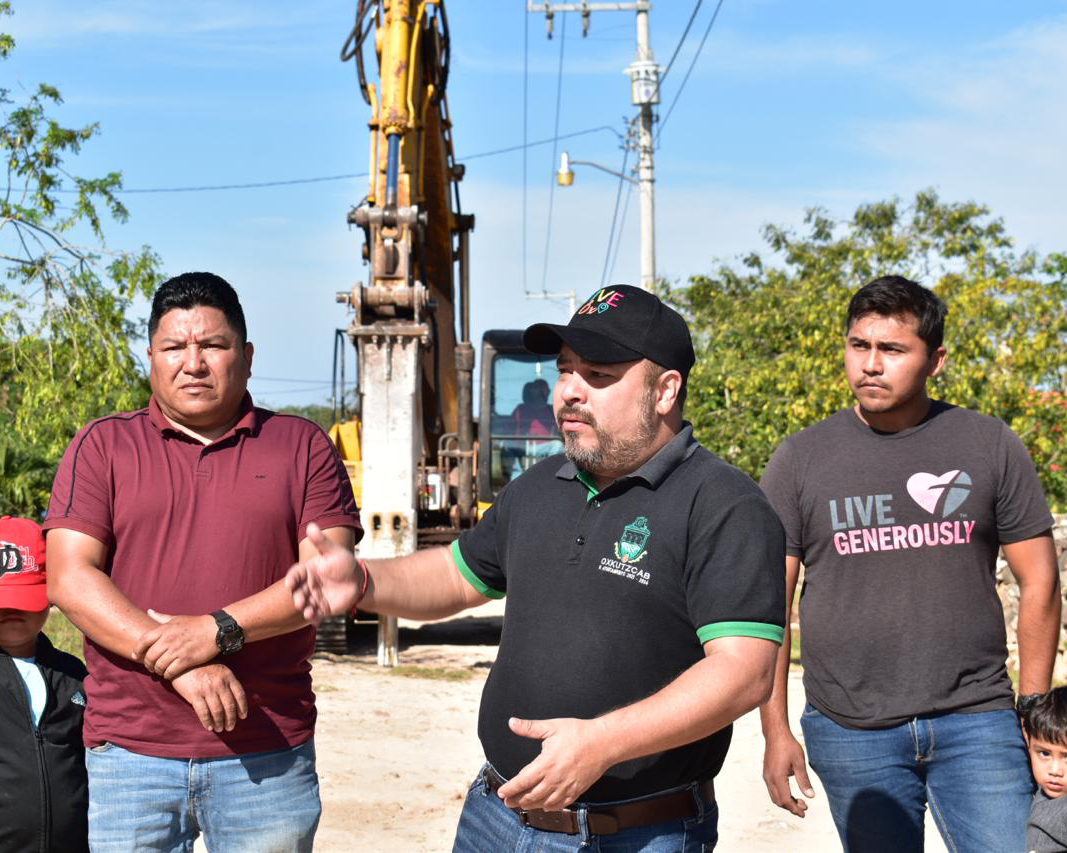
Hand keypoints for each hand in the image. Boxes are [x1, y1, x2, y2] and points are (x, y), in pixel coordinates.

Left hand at [132, 611, 217, 679]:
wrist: (215, 630)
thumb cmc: (195, 624)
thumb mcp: (177, 618)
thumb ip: (161, 617)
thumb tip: (149, 611)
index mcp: (164, 629)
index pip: (143, 641)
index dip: (137, 650)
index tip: (136, 656)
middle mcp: (169, 640)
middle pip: (149, 657)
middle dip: (148, 664)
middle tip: (150, 667)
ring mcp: (177, 650)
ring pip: (159, 666)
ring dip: (158, 671)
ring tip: (160, 671)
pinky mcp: (186, 660)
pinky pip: (170, 672)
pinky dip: (168, 675)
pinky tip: (169, 673)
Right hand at [171, 663, 248, 732]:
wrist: (183, 662)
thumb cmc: (202, 666)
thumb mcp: (219, 669)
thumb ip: (227, 681)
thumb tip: (235, 699)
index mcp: (228, 676)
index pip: (240, 695)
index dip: (243, 707)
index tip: (243, 716)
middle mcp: (220, 683)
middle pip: (230, 706)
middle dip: (231, 719)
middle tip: (230, 727)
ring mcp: (207, 689)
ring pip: (218, 711)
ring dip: (220, 723)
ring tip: (220, 728)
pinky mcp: (195, 695)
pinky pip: (203, 712)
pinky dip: (207, 722)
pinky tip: (209, 727)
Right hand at [285, 523, 362, 623]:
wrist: (357, 580)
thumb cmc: (344, 563)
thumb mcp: (334, 551)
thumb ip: (322, 542)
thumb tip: (311, 525)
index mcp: (308, 570)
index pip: (296, 574)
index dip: (292, 579)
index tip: (289, 583)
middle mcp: (308, 585)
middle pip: (299, 591)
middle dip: (298, 597)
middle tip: (299, 601)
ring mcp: (314, 597)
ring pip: (306, 604)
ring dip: (305, 609)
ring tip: (306, 612)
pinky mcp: (322, 608)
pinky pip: (316, 614)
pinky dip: (314, 618)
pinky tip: (314, 621)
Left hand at [496, 716, 612, 811]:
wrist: (604, 743)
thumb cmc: (578, 733)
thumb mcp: (552, 726)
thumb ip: (530, 728)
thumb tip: (512, 722)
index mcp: (546, 764)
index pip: (523, 781)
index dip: (510, 788)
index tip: (501, 793)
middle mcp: (554, 779)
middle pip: (531, 796)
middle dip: (517, 800)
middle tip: (508, 802)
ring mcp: (566, 787)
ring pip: (544, 803)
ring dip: (531, 805)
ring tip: (523, 805)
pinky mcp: (577, 791)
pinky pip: (560, 804)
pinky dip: (550, 807)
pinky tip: (544, 806)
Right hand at [762, 730, 814, 816]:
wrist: (776, 734)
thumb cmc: (788, 746)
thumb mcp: (799, 763)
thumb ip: (804, 780)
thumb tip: (811, 796)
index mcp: (777, 777)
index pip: (785, 800)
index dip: (795, 809)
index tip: (804, 812)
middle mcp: (769, 778)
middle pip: (779, 801)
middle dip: (791, 807)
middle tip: (805, 806)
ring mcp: (766, 775)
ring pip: (774, 796)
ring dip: (786, 801)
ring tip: (799, 800)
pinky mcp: (766, 772)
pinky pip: (772, 789)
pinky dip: (781, 794)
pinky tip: (791, 791)